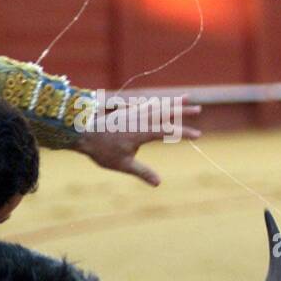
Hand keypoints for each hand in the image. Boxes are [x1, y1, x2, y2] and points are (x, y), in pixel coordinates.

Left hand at [76, 96, 202, 185]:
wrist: (81, 134)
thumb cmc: (101, 151)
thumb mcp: (123, 165)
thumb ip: (142, 172)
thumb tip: (158, 183)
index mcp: (140, 132)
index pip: (167, 131)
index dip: (183, 133)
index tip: (198, 135)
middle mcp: (139, 119)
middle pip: (165, 113)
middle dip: (182, 111)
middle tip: (199, 109)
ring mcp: (132, 113)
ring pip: (156, 106)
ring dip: (172, 103)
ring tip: (187, 97)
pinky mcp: (126, 111)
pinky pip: (145, 104)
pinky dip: (157, 102)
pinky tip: (162, 102)